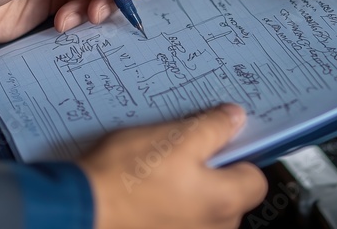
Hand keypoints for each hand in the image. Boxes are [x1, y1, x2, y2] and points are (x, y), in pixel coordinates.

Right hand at [78, 103, 267, 228]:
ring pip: (202, 211)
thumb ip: (213, 129)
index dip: (239, 157)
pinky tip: (147, 193)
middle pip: (229, 197)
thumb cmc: (125, 177)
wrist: (80, 210)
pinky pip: (178, 222)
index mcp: (224, 203)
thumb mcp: (175, 137)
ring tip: (158, 174)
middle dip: (212, 176)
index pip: (255, 179)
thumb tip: (235, 119)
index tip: (221, 143)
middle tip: (182, 154)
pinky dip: (169, 209)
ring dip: (188, 193)